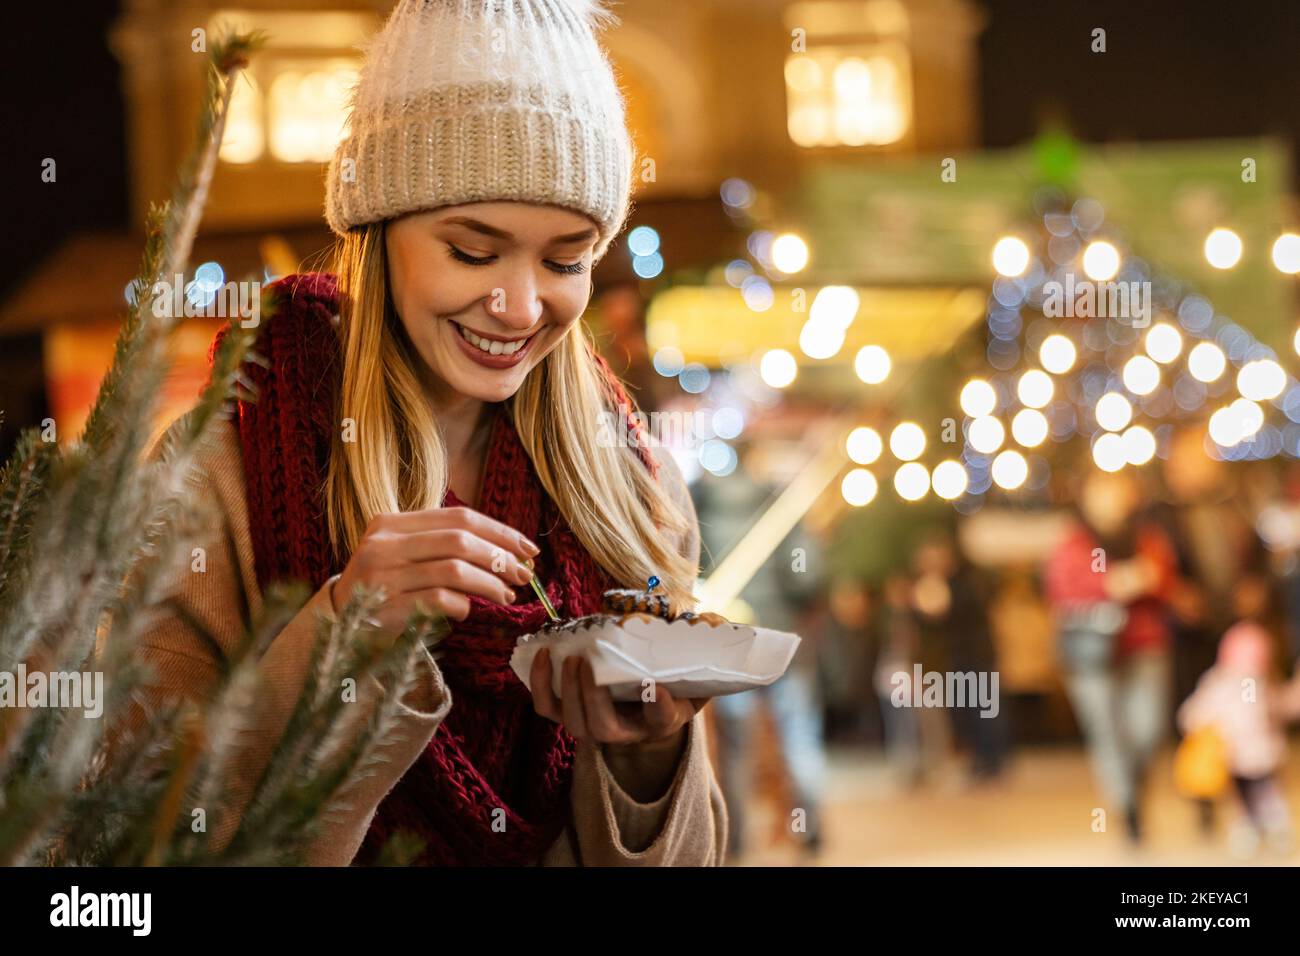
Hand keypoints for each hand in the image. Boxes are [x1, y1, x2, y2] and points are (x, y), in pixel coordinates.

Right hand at [331, 506, 537, 631]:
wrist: (338, 625)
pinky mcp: (386, 609)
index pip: (457, 517)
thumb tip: (509, 550)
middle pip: (459, 541)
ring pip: (454, 571)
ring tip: (506, 595)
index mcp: (390, 523)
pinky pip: (440, 601)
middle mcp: (382, 545)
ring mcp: (382, 577)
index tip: (528, 548)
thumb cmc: (385, 586)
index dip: (499, 531)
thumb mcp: (405, 554)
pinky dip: (462, 606)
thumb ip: (443, 544)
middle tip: (523, 575)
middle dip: (500, 558)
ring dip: (489, 584)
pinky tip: (466, 611)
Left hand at [529, 648, 706, 746]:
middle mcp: (628, 731)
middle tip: (588, 665)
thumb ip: (699, 646)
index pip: (662, 718)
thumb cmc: (672, 677)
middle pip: (604, 728)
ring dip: (566, 691)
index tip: (659, 688)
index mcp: (664, 719)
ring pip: (573, 723)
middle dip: (591, 698)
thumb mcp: (691, 666)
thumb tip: (709, 618)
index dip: (659, 707)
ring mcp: (595, 725)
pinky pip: (548, 708)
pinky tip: (542, 654)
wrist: (648, 701)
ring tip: (569, 659)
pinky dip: (540, 685)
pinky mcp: (570, 714)